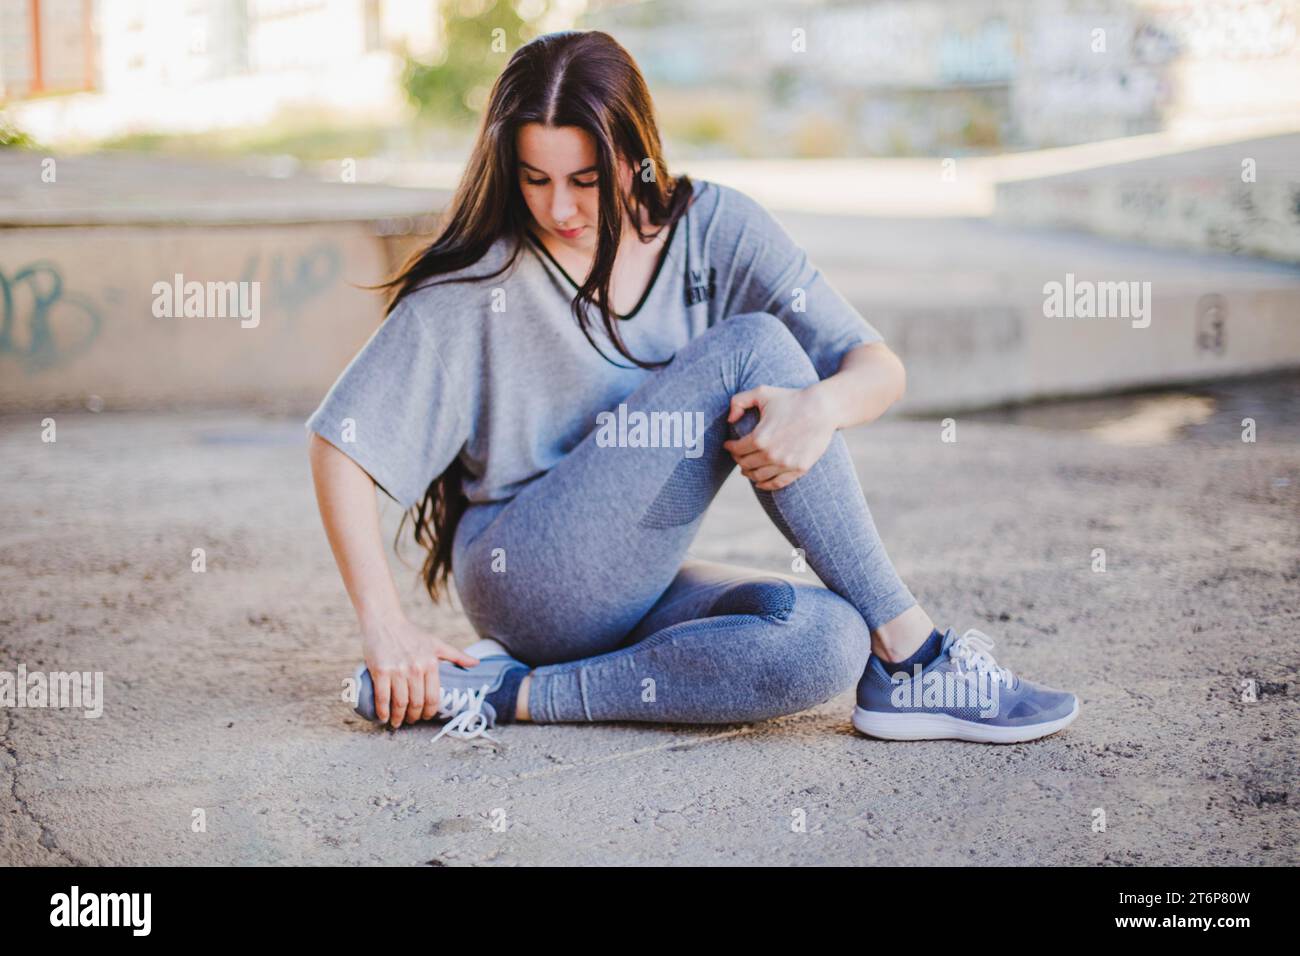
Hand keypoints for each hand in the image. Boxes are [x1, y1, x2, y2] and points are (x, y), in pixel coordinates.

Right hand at [360, 613, 478, 727]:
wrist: (385, 621)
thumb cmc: (411, 633)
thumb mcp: (436, 643)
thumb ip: (456, 656)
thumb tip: (476, 664)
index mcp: (431, 664)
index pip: (433, 697)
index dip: (430, 712)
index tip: (426, 716)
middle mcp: (416, 668)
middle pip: (416, 703)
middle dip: (414, 717)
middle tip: (411, 721)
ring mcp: (397, 670)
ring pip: (400, 703)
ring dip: (398, 718)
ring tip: (397, 722)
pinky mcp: (381, 671)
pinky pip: (382, 697)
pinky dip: (383, 711)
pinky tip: (384, 717)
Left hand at [722, 384, 837, 490]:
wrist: (823, 408)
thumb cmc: (791, 398)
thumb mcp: (762, 392)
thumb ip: (738, 401)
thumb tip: (729, 420)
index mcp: (760, 438)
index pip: (736, 449)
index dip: (730, 447)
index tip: (728, 444)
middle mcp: (772, 455)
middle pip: (746, 464)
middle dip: (738, 459)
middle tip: (738, 455)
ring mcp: (786, 464)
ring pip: (758, 477)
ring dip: (749, 473)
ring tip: (746, 468)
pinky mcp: (800, 469)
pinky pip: (777, 483)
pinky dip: (765, 485)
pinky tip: (759, 482)